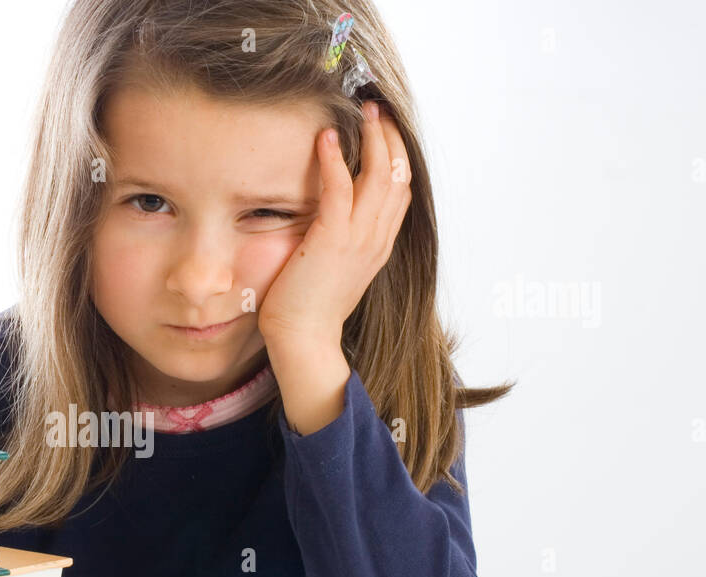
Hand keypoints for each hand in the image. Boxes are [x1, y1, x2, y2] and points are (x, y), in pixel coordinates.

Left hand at [257, 100, 412, 350]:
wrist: (304, 340)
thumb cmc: (309, 309)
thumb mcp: (336, 270)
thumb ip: (342, 242)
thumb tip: (330, 222)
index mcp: (379, 246)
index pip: (401, 191)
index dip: (397, 156)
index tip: (385, 130)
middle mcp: (376, 239)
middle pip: (399, 175)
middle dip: (391, 136)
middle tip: (376, 108)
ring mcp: (358, 239)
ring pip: (379, 175)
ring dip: (372, 137)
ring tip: (361, 111)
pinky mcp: (332, 240)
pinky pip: (341, 188)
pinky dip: (335, 159)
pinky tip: (325, 138)